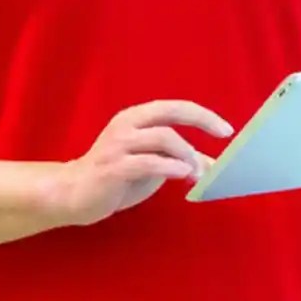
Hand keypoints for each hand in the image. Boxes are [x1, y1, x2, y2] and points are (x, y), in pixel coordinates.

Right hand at [53, 100, 231, 226]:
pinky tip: (183, 174)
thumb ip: (180, 160)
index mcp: (137, 118)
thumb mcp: (153, 164)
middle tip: (224, 134)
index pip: (176, 107)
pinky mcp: (113, 167)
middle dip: (202, 120)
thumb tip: (215, 165)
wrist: (74, 193)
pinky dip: (170, 167)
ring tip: (196, 171)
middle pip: (171, 111)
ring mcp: (119, 144)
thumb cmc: (117, 176)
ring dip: (187, 154)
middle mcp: (128, 124)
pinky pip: (148, 162)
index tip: (227, 130)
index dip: (203, 115)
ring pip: (163, 137)